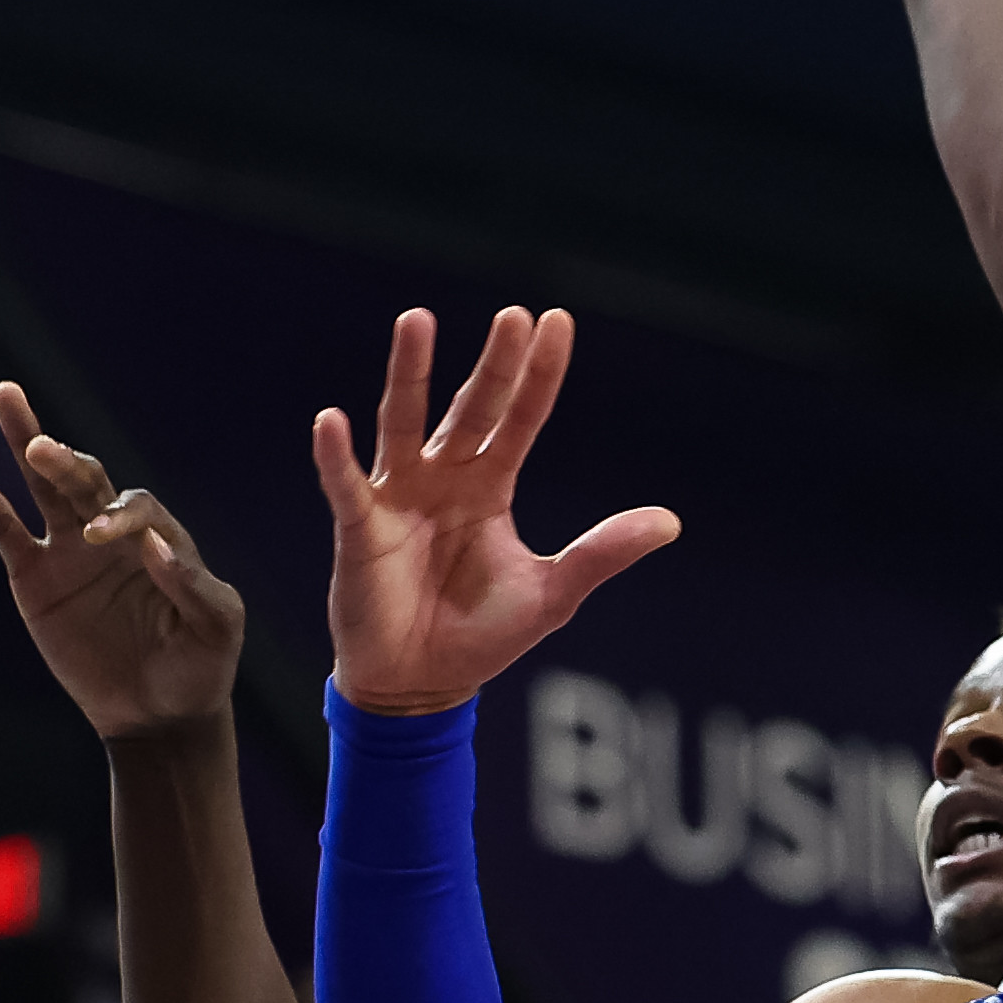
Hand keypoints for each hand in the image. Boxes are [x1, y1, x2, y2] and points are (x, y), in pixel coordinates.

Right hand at [0, 382, 247, 741]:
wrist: (157, 713)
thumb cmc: (198, 666)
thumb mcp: (216, 627)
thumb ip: (194, 585)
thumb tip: (154, 544)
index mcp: (158, 536)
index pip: (135, 506)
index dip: (121, 515)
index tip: (103, 538)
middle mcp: (111, 532)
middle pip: (86, 479)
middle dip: (65, 460)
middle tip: (43, 448)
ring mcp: (68, 550)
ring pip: (43, 486)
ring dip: (26, 442)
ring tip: (7, 394)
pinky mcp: (33, 575)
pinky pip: (2, 529)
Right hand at [313, 308, 678, 714]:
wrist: (421, 687)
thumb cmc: (482, 636)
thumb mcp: (553, 593)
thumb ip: (602, 552)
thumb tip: (672, 522)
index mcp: (490, 486)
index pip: (520, 418)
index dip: (538, 374)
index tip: (556, 320)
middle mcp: (444, 478)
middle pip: (471, 407)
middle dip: (493, 365)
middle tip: (513, 315)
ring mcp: (399, 497)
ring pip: (403, 422)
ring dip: (408, 374)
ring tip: (416, 320)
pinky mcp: (360, 528)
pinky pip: (345, 485)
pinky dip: (335, 455)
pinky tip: (330, 421)